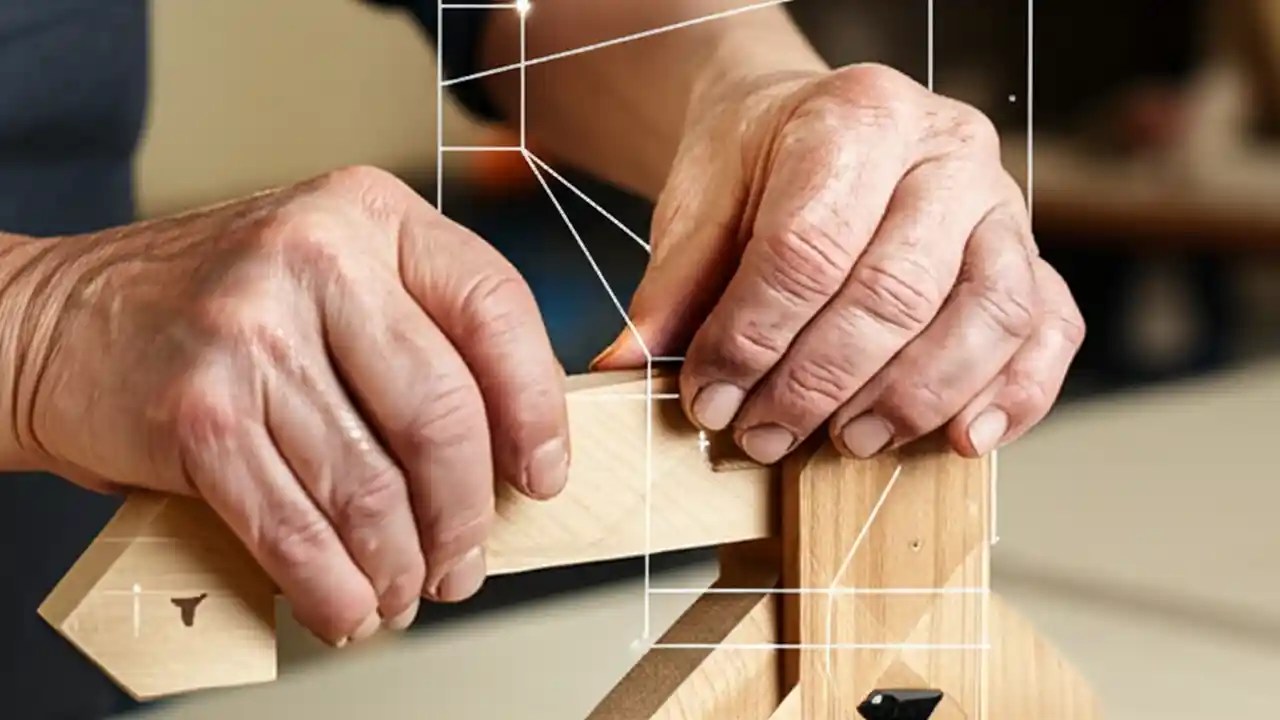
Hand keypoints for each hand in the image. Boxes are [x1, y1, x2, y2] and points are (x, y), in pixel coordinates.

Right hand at [10, 167, 567, 644]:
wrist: (58, 319)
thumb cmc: (215, 305)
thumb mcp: (329, 273)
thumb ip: (415, 331)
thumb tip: (509, 450)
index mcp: (370, 214)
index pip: (495, 308)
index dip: (535, 407)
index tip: (541, 472)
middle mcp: (315, 256)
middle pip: (441, 412)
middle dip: (465, 511)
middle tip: (466, 561)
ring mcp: (251, 331)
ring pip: (369, 484)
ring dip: (399, 562)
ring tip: (406, 590)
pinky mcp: (199, 410)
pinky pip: (294, 524)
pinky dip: (331, 584)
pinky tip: (348, 605)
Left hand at [595, 64, 1084, 461]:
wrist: (824, 128)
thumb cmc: (762, 164)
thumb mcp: (702, 201)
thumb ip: (675, 283)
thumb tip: (628, 367)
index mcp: (858, 115)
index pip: (807, 247)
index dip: (752, 337)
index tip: (706, 400)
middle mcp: (946, 150)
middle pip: (895, 290)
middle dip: (819, 383)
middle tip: (763, 435)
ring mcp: (1002, 202)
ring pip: (987, 313)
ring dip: (914, 398)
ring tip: (849, 443)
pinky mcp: (1030, 254)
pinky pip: (1049, 329)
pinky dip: (1019, 392)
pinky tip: (967, 438)